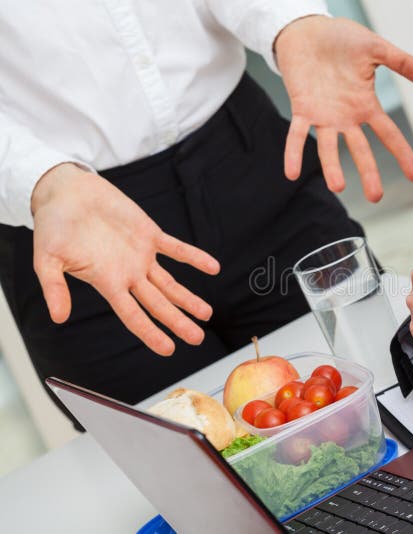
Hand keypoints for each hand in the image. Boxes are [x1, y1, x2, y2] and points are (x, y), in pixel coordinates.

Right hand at [31, 163, 219, 355]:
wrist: (66, 194)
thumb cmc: (53, 226)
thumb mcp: (46, 259)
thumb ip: (54, 287)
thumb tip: (58, 317)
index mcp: (106, 283)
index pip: (132, 315)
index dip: (150, 332)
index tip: (168, 349)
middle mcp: (128, 274)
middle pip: (158, 304)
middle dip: (178, 321)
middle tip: (197, 338)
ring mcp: (141, 255)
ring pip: (170, 283)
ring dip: (189, 298)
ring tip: (207, 314)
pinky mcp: (149, 234)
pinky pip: (177, 248)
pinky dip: (195, 258)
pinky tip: (213, 268)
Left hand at [276, 16, 412, 201]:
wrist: (308, 30)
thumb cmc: (342, 39)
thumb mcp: (377, 49)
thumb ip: (404, 63)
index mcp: (366, 105)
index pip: (389, 134)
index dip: (402, 154)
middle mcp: (346, 117)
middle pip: (360, 150)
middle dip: (368, 172)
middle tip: (376, 196)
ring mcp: (324, 116)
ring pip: (329, 148)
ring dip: (332, 168)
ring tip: (337, 187)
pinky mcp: (302, 109)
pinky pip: (297, 135)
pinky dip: (294, 153)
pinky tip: (291, 173)